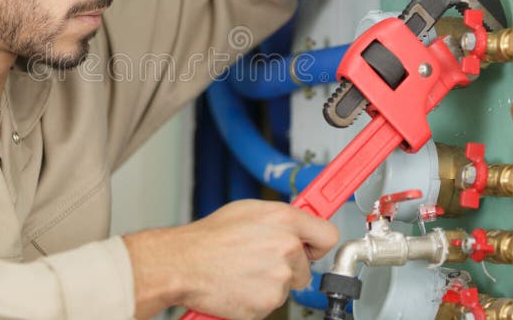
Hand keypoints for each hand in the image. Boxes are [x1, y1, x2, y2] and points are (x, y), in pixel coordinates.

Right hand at [123, 200, 338, 318]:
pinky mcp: (268, 302)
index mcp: (283, 220)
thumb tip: (296, 222)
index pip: (328, 234)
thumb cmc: (209, 237)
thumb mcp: (247, 210)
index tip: (317, 245)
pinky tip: (239, 283)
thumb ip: (279, 217)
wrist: (184, 263)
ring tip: (243, 268)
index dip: (319, 242)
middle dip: (289, 264)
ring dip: (270, 280)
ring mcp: (279, 277)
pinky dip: (257, 296)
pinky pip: (272, 301)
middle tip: (260, 258)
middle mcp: (287, 247)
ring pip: (288, 284)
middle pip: (306, 265)